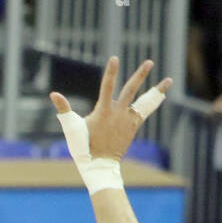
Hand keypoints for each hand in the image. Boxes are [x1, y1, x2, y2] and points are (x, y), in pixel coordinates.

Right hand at [50, 57, 172, 161]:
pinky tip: (161, 95)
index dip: (110, 72)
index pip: (107, 86)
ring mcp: (128, 120)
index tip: (114, 58)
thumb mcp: (71, 127)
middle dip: (140, 76)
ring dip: (156, 90)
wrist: (99, 164)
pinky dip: (153, 103)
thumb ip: (63, 109)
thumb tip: (53, 94)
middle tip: (149, 62)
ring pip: (144, 101)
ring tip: (168, 80)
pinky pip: (145, 112)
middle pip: (131, 90)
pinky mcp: (133, 127)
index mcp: (103, 111)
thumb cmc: (82, 146)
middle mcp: (118, 113)